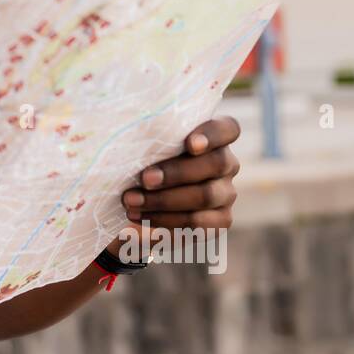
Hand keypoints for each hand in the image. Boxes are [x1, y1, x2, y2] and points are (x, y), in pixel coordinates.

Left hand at [119, 116, 240, 232]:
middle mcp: (226, 163)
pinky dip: (166, 221)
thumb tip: (125, 140)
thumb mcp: (144, 148)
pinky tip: (142, 218)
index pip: (228, 129)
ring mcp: (226, 193)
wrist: (141, 201)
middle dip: (177, 172)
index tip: (190, 144)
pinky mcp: (220, 220)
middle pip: (216, 164)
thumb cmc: (140, 162)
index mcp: (214, 137)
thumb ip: (146, 141)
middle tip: (145, 179)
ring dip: (165, 200)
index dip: (213, 135)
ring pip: (206, 196)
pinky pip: (199, 224)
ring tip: (132, 202)